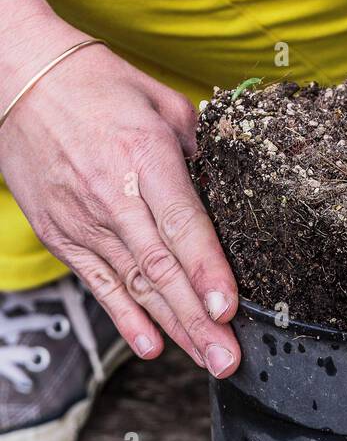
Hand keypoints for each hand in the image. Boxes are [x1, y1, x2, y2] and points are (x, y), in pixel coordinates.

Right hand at [0, 21, 239, 376]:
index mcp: (145, 156)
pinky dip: (125, 317)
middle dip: (199, 319)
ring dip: (173, 327)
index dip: (207, 270)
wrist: (22, 81)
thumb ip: (197, 146)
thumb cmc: (98, 84)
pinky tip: (151, 345)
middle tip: (229, 358)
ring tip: (207, 359)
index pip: (182, 225)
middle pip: (162, 268)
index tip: (230, 307)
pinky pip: (98, 283)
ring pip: (136, 284)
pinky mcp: (60, 233)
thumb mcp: (162, 100)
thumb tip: (224, 184)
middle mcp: (112, 195)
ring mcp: (82, 219)